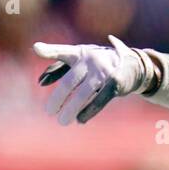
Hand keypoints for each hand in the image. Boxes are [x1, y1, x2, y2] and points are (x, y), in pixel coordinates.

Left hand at [33, 37, 155, 124]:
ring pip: (84, 93)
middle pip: (70, 81)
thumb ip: (58, 69)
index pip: (62, 51)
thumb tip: (40, 82)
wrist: (132, 66)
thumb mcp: (79, 62)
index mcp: (79, 53)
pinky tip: (80, 120)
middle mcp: (91, 60)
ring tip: (62, 121)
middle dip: (59, 98)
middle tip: (49, 111)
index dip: (49, 50)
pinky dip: (89, 111)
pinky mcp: (115, 83)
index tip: (36, 48)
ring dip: (72, 109)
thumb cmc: (97, 65)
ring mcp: (104, 71)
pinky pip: (99, 100)